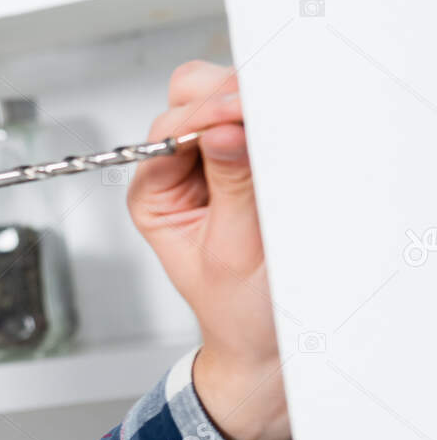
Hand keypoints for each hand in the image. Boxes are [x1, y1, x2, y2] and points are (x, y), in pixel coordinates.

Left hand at [128, 60, 291, 439]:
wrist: (266, 340)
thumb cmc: (239, 309)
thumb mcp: (233, 251)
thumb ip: (232, 188)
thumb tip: (222, 130)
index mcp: (155, 195)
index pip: (168, 131)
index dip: (202, 114)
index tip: (238, 112)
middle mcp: (177, 174)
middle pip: (189, 102)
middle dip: (224, 98)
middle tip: (262, 109)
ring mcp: (214, 165)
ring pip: (223, 105)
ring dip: (250, 107)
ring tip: (277, 124)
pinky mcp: (249, 165)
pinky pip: (255, 127)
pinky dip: (270, 123)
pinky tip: (285, 136)